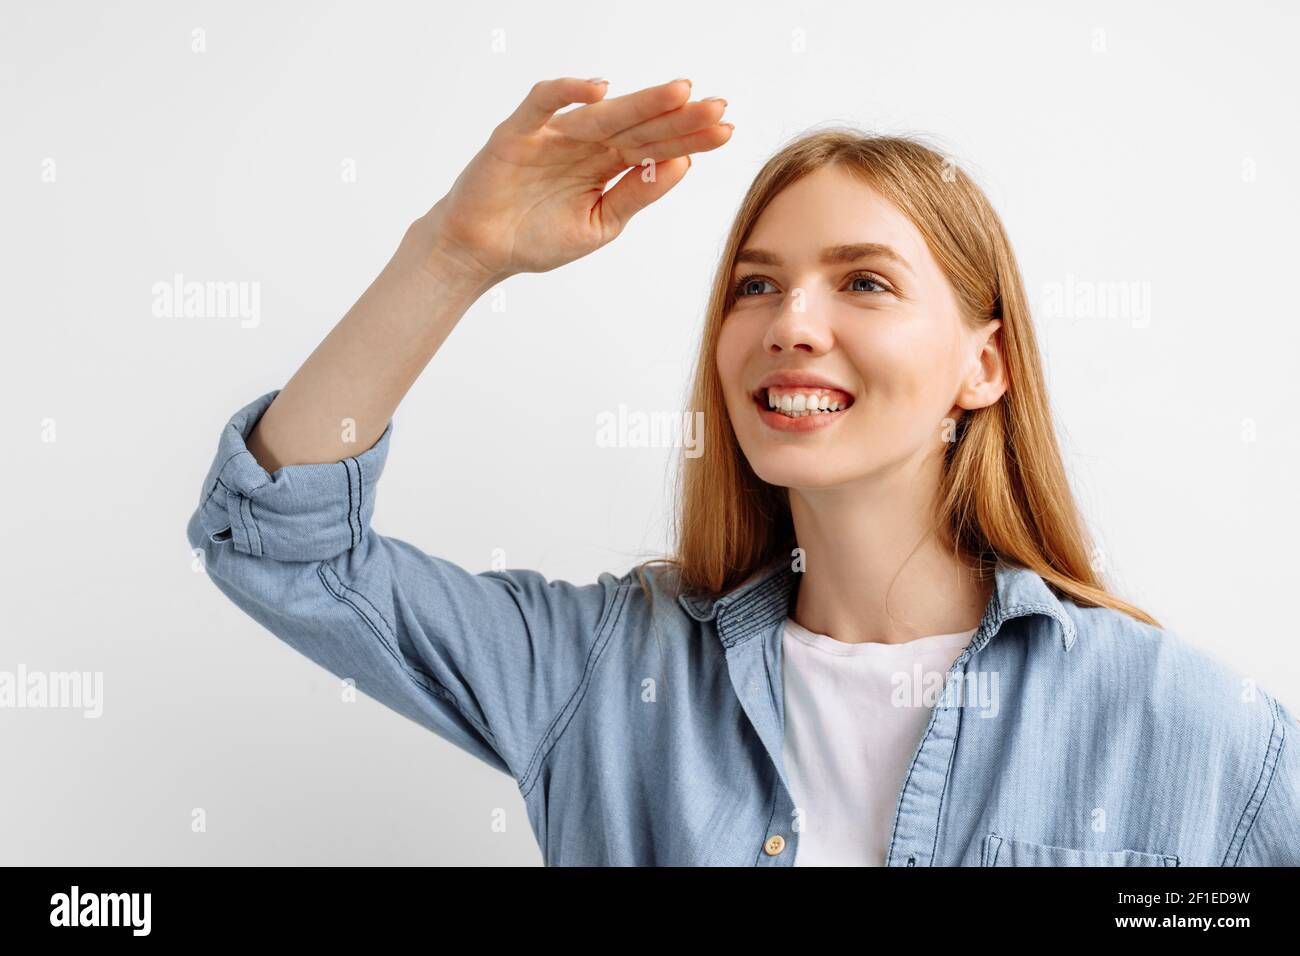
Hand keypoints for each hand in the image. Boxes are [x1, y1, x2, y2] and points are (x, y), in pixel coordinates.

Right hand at [420, 77, 731, 286]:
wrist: (481, 252)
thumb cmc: (536, 238)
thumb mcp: (600, 224)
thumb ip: (636, 194)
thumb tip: (683, 165)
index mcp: (608, 164)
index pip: (657, 146)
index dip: (691, 137)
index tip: (726, 130)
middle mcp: (586, 142)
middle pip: (640, 124)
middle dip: (678, 115)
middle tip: (717, 105)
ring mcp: (554, 134)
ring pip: (603, 112)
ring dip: (641, 101)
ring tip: (679, 92)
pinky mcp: (519, 132)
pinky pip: (543, 104)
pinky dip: (567, 92)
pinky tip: (599, 89)